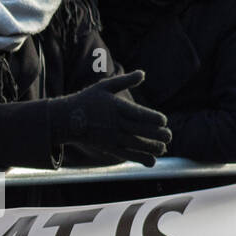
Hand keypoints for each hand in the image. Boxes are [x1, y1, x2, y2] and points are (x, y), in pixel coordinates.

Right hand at [50, 71, 171, 166]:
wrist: (66, 119)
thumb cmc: (87, 100)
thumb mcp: (104, 86)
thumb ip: (125, 80)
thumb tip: (143, 73)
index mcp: (115, 107)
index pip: (137, 114)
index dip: (152, 118)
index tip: (163, 120)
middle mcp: (114, 123)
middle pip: (139, 130)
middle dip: (156, 135)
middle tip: (169, 136)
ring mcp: (111, 137)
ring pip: (134, 144)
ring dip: (150, 148)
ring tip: (163, 148)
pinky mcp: (107, 147)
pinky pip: (126, 155)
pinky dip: (139, 158)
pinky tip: (152, 161)